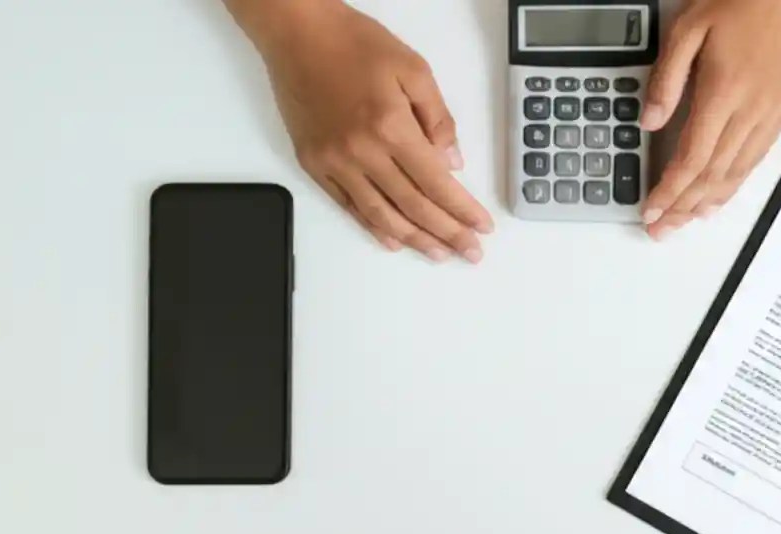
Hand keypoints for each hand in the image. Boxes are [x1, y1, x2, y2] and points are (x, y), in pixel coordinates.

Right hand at [250, 1, 493, 261]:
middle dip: (448, 234)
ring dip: (414, 239)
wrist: (298, 33)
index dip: (463, 211)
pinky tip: (395, 240)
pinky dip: (374, 227)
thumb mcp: (414, 69)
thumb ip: (438, 118)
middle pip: (414, 206)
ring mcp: (335, 161)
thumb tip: (453, 163)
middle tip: (471, 252)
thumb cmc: (355, 43)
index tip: (483, 228)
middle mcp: (362, 151)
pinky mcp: (314, 164)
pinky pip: (348, 206)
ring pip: (381, 215)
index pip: (437, 183)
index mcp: (392, 126)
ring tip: (439, 253)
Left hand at [639, 0, 780, 238]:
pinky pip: (756, 159)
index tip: (651, 209)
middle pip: (712, 174)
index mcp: (724, 91)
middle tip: (661, 228)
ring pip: (737, 173)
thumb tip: (651, 121)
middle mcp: (751, 109)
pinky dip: (734, 183)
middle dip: (683, 207)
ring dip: (708, 202)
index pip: (692, 158)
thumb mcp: (687, 29)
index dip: (670, 190)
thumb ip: (666, 79)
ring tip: (685, 220)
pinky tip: (718, 196)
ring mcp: (771, 113)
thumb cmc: (737, 1)